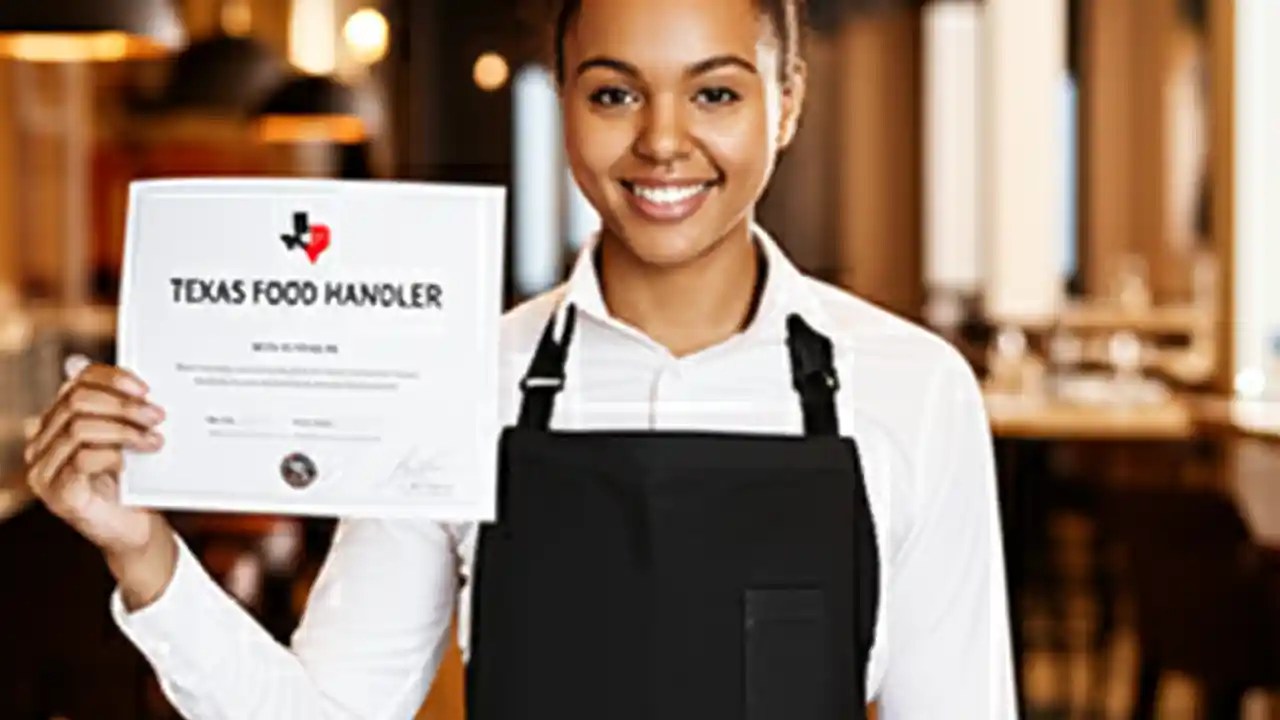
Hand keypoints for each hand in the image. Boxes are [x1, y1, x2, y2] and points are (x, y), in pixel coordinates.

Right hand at [23, 356, 167, 557]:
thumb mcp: (129, 439)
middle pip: (77, 402)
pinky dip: (111, 455)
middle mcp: (43, 442)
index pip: (77, 383)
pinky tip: (130, 462)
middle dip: (123, 406)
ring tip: (153, 440)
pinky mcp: (57, 494)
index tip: (145, 390)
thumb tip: (136, 383)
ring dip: (123, 430)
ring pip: (79, 429)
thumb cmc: (132, 481)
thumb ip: (125, 411)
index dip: (111, 379)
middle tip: (157, 416)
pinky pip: (81, 460)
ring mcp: (45, 469)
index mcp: (59, 422)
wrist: (135, 529)